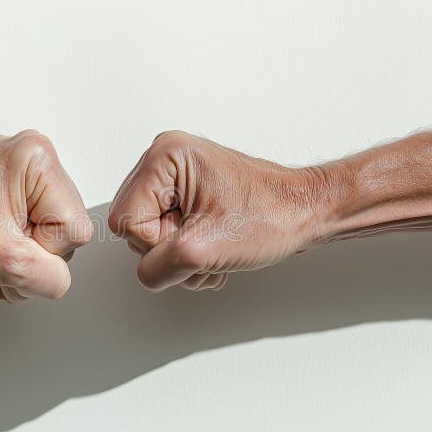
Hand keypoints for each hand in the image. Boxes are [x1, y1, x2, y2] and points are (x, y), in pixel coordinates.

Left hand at [0, 130, 92, 301]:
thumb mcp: (3, 263)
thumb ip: (51, 278)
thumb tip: (58, 279)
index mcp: (38, 159)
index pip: (74, 230)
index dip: (40, 252)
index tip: (3, 246)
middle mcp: (30, 157)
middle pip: (62, 232)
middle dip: (28, 258)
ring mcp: (14, 171)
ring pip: (44, 235)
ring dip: (15, 259)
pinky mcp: (0, 186)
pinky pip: (25, 227)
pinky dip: (6, 249)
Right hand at [108, 131, 325, 291]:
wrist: (306, 213)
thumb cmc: (272, 216)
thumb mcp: (205, 249)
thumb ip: (158, 267)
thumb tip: (147, 273)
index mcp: (164, 157)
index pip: (125, 221)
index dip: (159, 243)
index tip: (196, 236)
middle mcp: (165, 161)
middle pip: (135, 229)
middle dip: (172, 251)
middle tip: (209, 241)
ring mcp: (176, 178)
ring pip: (152, 237)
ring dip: (184, 257)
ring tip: (217, 247)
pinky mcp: (186, 195)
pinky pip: (167, 235)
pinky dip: (191, 253)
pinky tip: (216, 247)